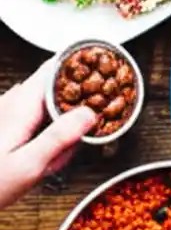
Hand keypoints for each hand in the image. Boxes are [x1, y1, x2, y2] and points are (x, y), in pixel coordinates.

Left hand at [0, 60, 96, 209]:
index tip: (102, 65)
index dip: (79, 65)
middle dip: (72, 116)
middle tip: (65, 150)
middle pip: (55, 91)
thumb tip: (89, 114)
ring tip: (50, 162)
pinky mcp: (7, 124)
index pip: (52, 69)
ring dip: (58, 133)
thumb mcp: (29, 165)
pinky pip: (38, 122)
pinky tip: (44, 161)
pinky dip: (48, 139)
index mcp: (20, 107)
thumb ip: (60, 137)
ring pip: (48, 108)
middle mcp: (12, 104)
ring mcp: (8, 113)